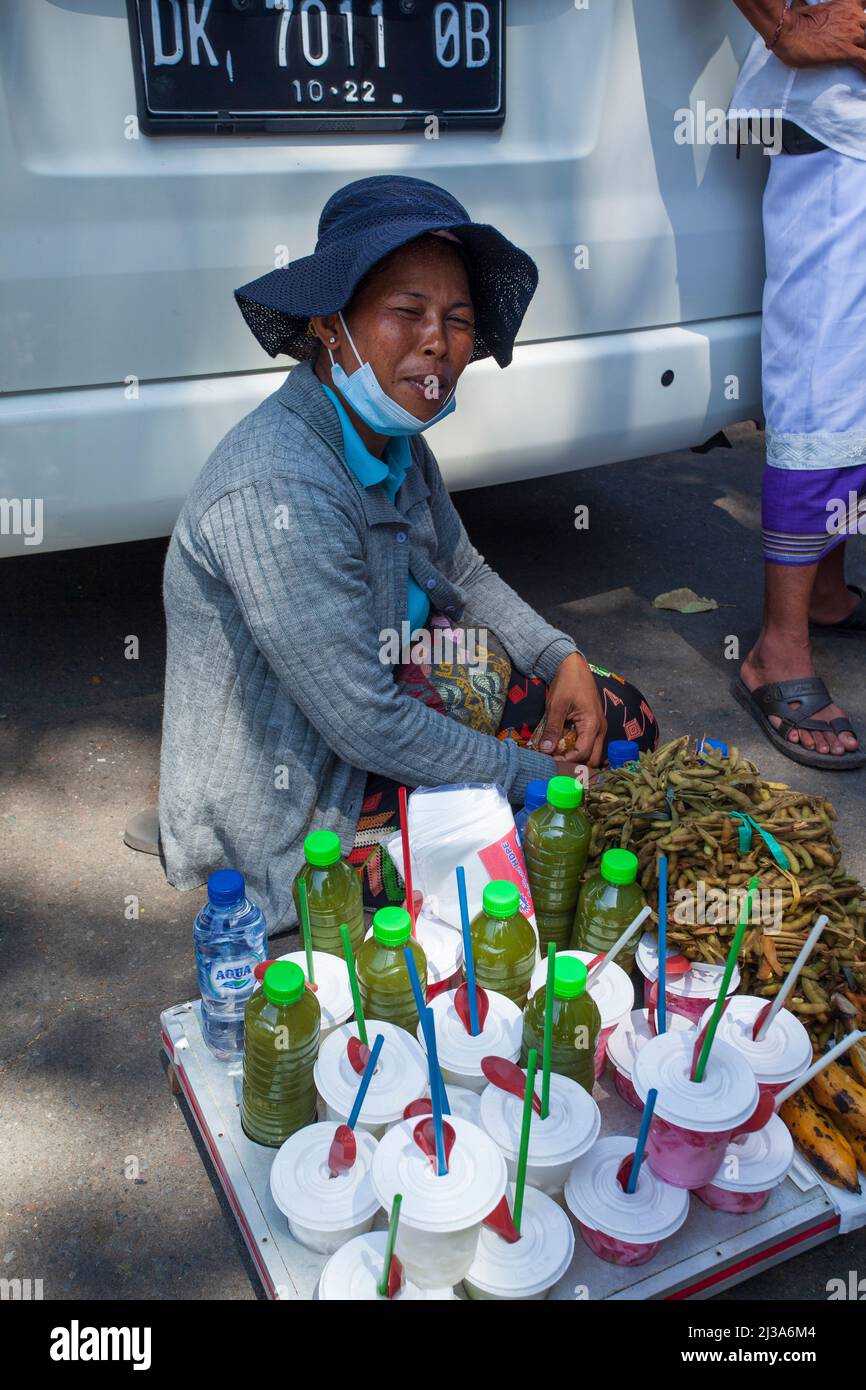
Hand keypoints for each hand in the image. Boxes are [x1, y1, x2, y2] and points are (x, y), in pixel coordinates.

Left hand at [538, 652, 606, 766]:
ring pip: (593, 752)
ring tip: (559, 755)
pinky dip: (578, 749)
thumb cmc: (567, 683)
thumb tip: (545, 750)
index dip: (566, 760)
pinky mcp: (595, 724)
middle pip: (593, 758)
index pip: (583, 753)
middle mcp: (601, 728)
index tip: (550, 760)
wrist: (573, 666)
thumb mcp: (556, 706)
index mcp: (593, 724)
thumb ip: (552, 729)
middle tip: (556, 761)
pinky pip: (590, 743)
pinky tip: (564, 747)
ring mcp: (599, 727)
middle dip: (576, 764)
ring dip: (577, 757)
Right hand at [775, 0, 865, 73]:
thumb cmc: (794, 21)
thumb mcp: (811, 8)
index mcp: (846, 5)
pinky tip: (864, 76)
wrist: (788, 32)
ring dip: (865, 52)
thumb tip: (799, 5)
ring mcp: (851, 34)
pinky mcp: (846, 51)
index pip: (864, 4)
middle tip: (856, 48)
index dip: (863, 17)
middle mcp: (853, 18)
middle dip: (864, 40)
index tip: (860, 25)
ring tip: (859, 62)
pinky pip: (865, 60)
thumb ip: (813, 7)